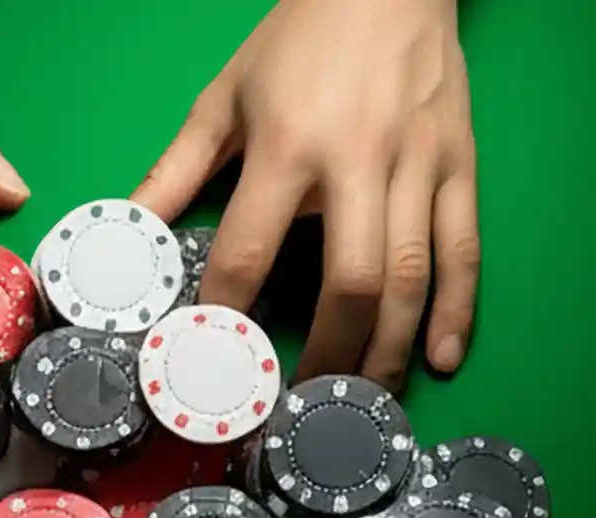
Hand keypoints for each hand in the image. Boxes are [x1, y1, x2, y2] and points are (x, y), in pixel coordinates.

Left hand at [133, 0, 479, 390]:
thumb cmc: (296, 40)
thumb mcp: (223, 99)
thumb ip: (173, 171)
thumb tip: (131, 231)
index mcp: (286, 145)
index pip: (249, 251)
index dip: (227, 314)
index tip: (212, 359)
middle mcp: (357, 161)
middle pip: (349, 283)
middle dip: (325, 354)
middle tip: (300, 400)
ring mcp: (416, 166)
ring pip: (411, 278)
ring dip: (387, 350)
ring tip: (362, 397)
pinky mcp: (460, 165)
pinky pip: (465, 249)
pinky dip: (457, 309)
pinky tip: (440, 356)